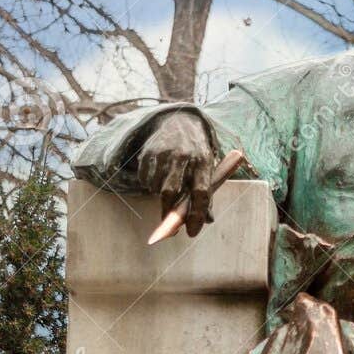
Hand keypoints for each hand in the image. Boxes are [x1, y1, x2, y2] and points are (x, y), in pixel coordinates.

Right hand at [136, 111, 215, 236]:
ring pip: (156, 188)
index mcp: (203, 161)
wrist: (180, 121)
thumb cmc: (197, 153)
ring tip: (168, 189)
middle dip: (169, 213)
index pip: (201, 192)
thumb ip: (207, 193)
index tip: (191, 232)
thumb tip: (207, 220)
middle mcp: (184, 156)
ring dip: (160, 197)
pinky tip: (158, 177)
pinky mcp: (148, 151)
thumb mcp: (207, 169)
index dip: (196, 214)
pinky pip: (145, 179)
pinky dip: (150, 185)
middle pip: (171, 192)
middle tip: (169, 228)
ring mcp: (164, 152)